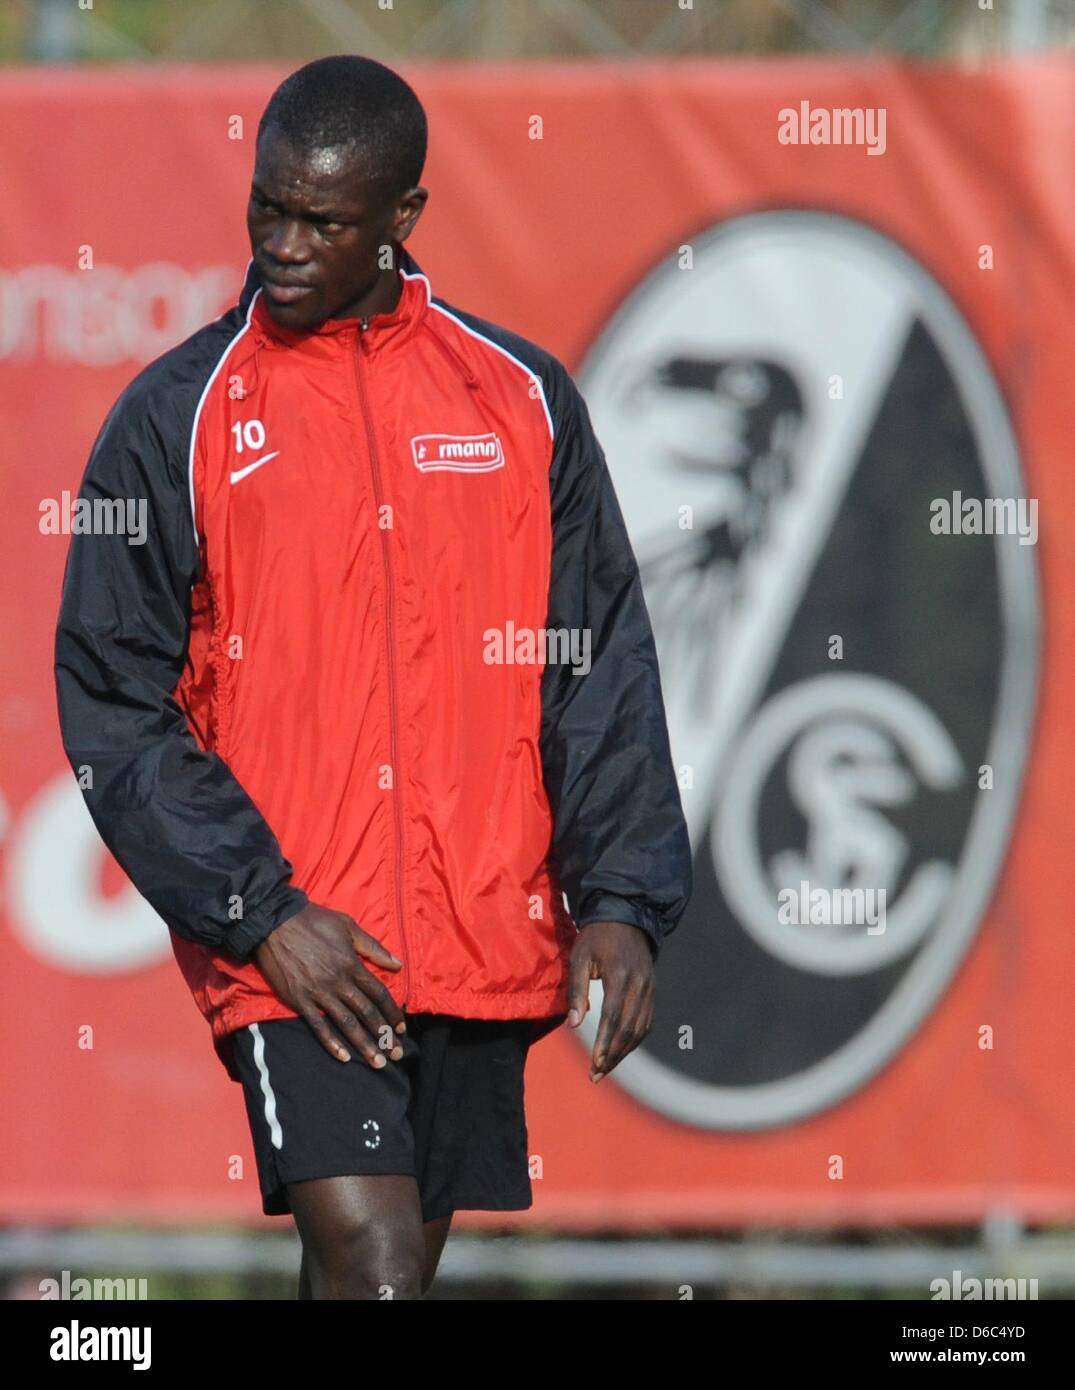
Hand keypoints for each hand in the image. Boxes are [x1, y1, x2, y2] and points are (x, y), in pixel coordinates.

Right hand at [254, 902, 406, 1067]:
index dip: (393, 1013)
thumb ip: (373, 947)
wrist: (274, 922)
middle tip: (397, 1054)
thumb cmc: (314, 921)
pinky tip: (343, 1057)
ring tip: (378, 1063)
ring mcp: (318, 992)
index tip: (402, 1029)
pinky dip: (331, 1043)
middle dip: (384, 1035)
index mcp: (352, 964)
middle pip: (367, 1013)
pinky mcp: (299, 1000)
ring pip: (347, 1024)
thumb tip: (398, 964)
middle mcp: (339, 981)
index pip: (379, 994)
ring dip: (364, 1045)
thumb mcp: (348, 926)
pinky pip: (318, 1025)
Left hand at [567, 920, 655, 1082]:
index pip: (614, 1017)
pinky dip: (634, 1040)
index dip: (605, 1043)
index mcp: (620, 975)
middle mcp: (639, 985)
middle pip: (628, 1028)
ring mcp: (649, 989)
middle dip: (612, 1055)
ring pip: (640, 1029)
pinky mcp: (653, 991)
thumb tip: (574, 1025)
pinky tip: (620, 1051)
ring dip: (623, 1052)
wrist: (626, 917)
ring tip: (605, 1069)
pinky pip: (646, 1022)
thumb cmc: (596, 938)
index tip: (595, 1063)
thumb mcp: (579, 957)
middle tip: (596, 1074)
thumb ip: (577, 990)